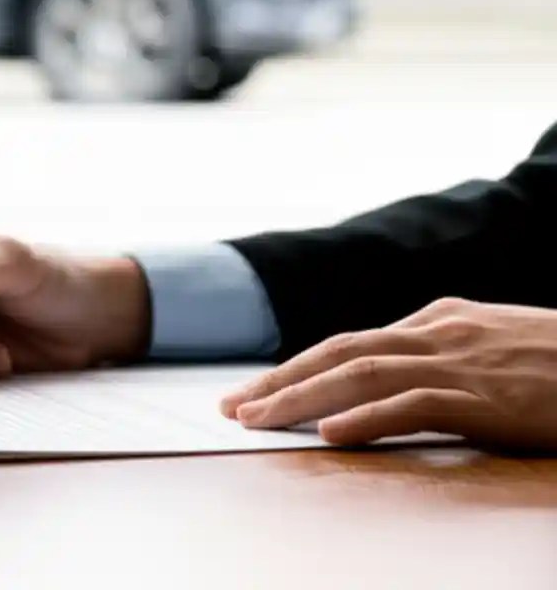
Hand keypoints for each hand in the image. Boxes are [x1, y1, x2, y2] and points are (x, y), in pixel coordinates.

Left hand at [219, 298, 556, 450]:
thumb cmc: (554, 359)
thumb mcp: (487, 343)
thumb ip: (433, 351)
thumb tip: (378, 372)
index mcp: (435, 319)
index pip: (346, 342)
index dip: (294, 367)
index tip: (252, 392)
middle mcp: (438, 332)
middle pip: (339, 352)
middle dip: (279, 381)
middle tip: (231, 407)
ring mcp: (462, 362)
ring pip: (361, 374)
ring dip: (303, 399)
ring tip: (258, 421)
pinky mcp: (487, 398)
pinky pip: (414, 406)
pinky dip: (367, 419)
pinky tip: (332, 434)